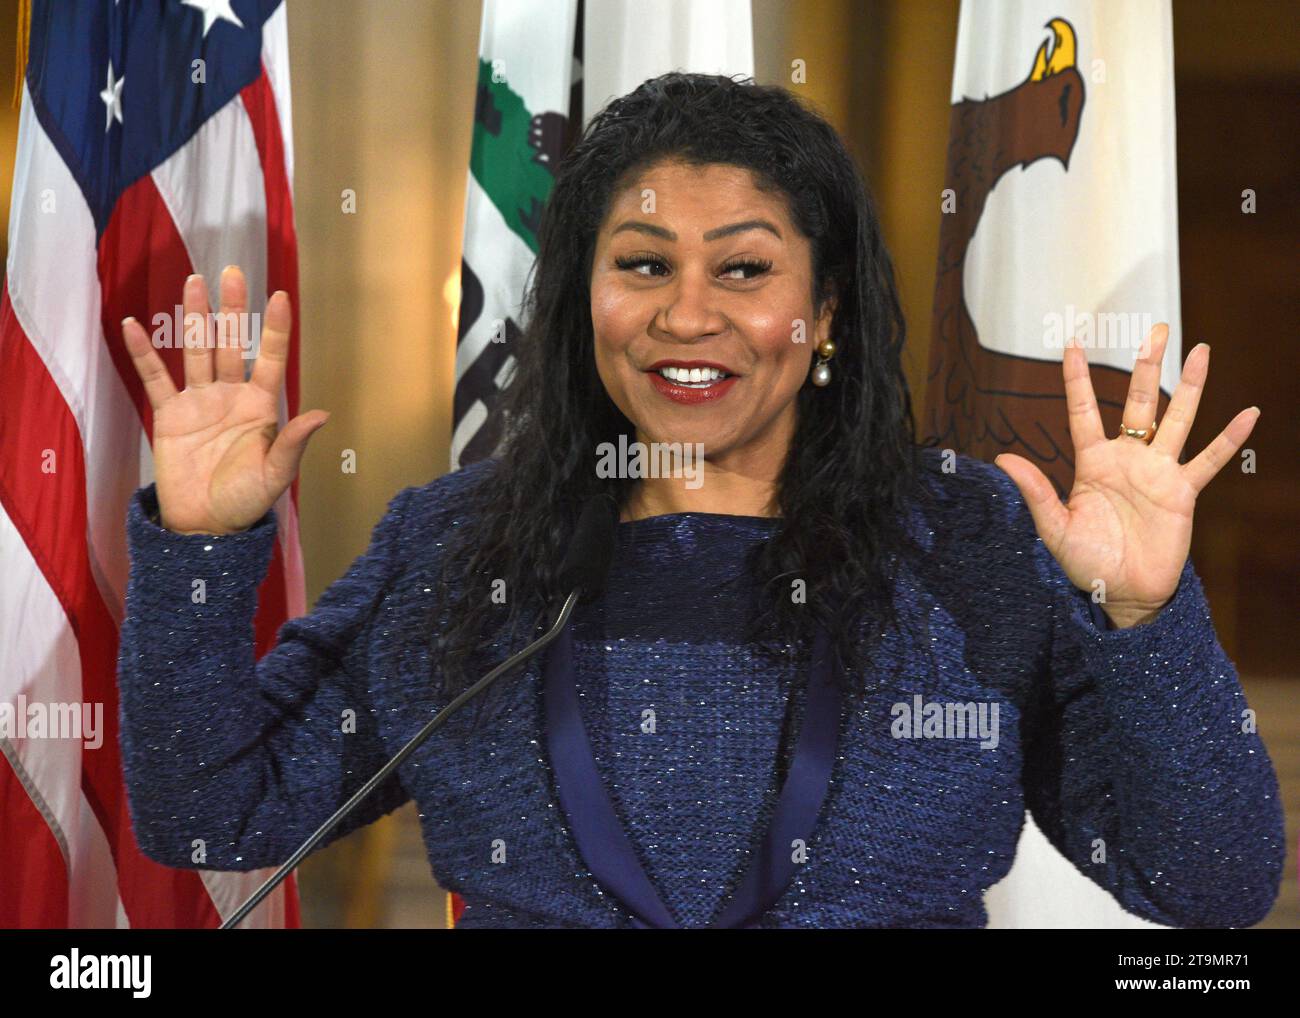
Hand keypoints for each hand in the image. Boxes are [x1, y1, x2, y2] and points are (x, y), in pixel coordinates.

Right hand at [122, 266, 328, 534]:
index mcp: (261, 407)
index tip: (280, 296)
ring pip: (195, 351)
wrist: (206, 526)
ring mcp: (199, 401)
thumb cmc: (246, 502)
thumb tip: (321, 415)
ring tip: (194, 282)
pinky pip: (155, 378)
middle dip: (231, 310)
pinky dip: (143, 353)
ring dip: (193, 318)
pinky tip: (133, 325)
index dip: (275, 330)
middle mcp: (231, 396)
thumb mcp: (276, 476)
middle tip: (232, 272)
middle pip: (230, 344)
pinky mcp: (169, 415)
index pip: (270, 359)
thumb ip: (292, 443)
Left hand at [994, 323, 1258, 627]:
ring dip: (1190, 386)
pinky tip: (1248, 413)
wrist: (1123, 592)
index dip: (1078, 378)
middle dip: (1146, 366)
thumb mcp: (1054, 526)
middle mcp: (1127, 459)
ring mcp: (1157, 472)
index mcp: (1092, 463)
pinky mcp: (1182, 492)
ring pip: (1177, 419)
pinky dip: (1229, 438)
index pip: (1083, 410)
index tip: (1073, 343)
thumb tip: (1004, 458)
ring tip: (1202, 350)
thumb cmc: (1085, 561)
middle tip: (1155, 328)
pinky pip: (1209, 460)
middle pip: (1138, 402)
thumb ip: (1035, 491)